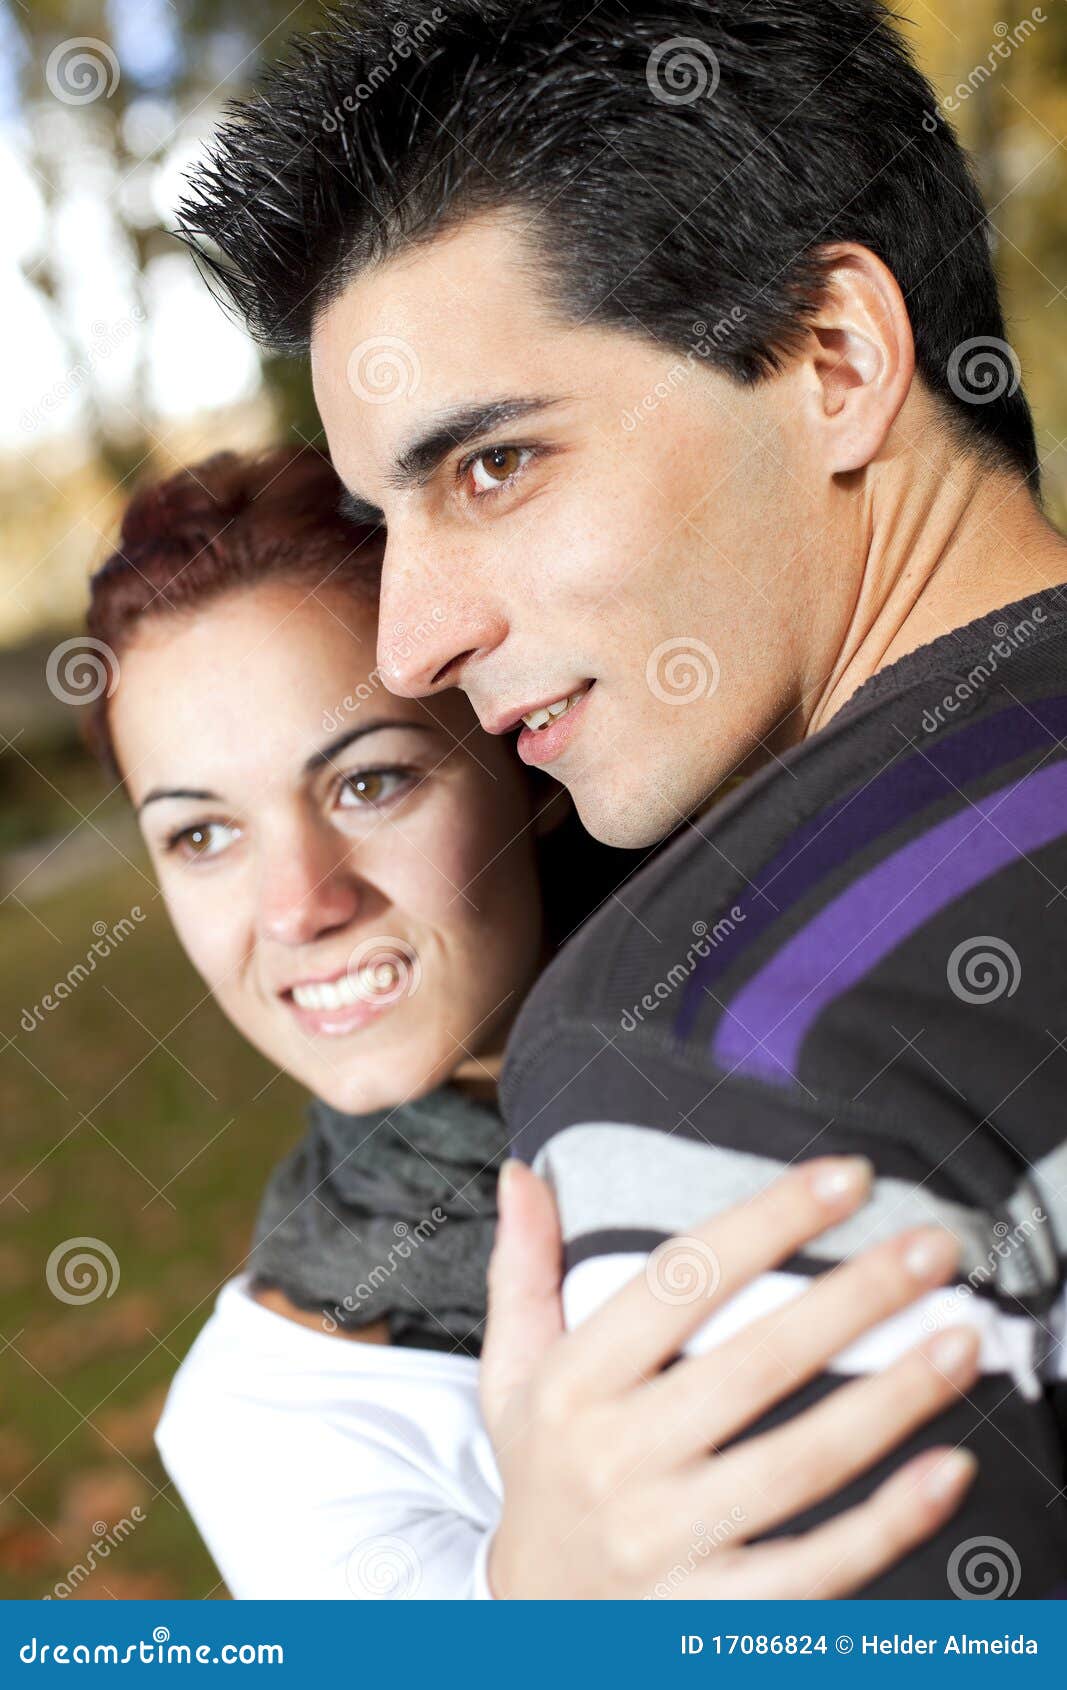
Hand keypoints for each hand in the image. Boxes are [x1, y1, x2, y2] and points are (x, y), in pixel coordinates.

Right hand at [480, 1155, 978, 1598]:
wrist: (531, 1624)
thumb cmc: (541, 1475)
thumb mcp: (510, 1374)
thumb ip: (522, 1270)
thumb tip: (526, 1173)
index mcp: (572, 1385)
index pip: (679, 1282)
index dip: (769, 1221)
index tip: (846, 1177)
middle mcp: (615, 1460)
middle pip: (757, 1364)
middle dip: (857, 1297)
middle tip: (932, 1247)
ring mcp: (666, 1543)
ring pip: (800, 1461)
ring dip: (893, 1398)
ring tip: (959, 1339)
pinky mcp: (710, 1615)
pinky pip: (816, 1568)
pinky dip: (888, 1523)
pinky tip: (947, 1470)